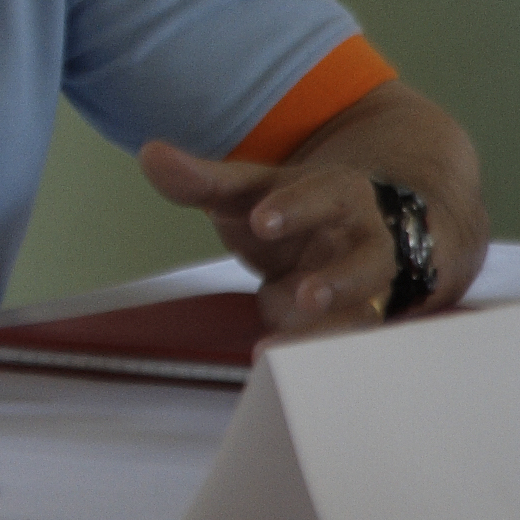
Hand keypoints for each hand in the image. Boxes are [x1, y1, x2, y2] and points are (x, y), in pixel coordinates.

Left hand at [138, 139, 401, 337]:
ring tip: (274, 346)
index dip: (297, 208)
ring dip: (327, 332)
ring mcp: (364, 288)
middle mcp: (365, 243)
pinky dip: (310, 354)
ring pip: (363, 311)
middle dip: (342, 279)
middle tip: (307, 295)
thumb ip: (202, 179)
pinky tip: (271, 365)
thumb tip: (150, 154)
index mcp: (339, 196)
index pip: (326, 196)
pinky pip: (341, 342)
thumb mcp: (247, 191)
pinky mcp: (352, 322)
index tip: (260, 221)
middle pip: (369, 260)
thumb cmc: (287, 208)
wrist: (335, 235)